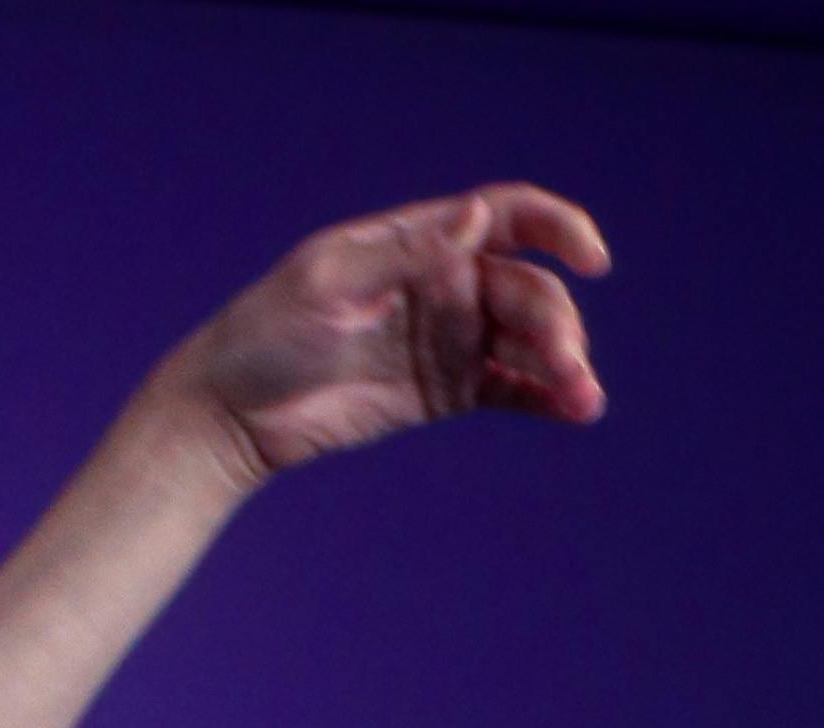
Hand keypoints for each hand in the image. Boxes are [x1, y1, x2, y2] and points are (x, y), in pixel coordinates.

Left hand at [179, 187, 608, 483]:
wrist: (232, 414)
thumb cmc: (267, 333)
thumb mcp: (327, 284)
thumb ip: (403, 256)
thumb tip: (475, 220)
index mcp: (420, 242)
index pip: (507, 217)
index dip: (556, 229)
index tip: (591, 257)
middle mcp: (445, 284)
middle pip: (524, 290)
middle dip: (554, 322)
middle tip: (565, 363)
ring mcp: (448, 340)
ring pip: (524, 342)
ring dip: (561, 364)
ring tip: (582, 398)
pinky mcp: (443, 393)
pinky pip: (506, 389)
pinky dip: (542, 398)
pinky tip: (572, 410)